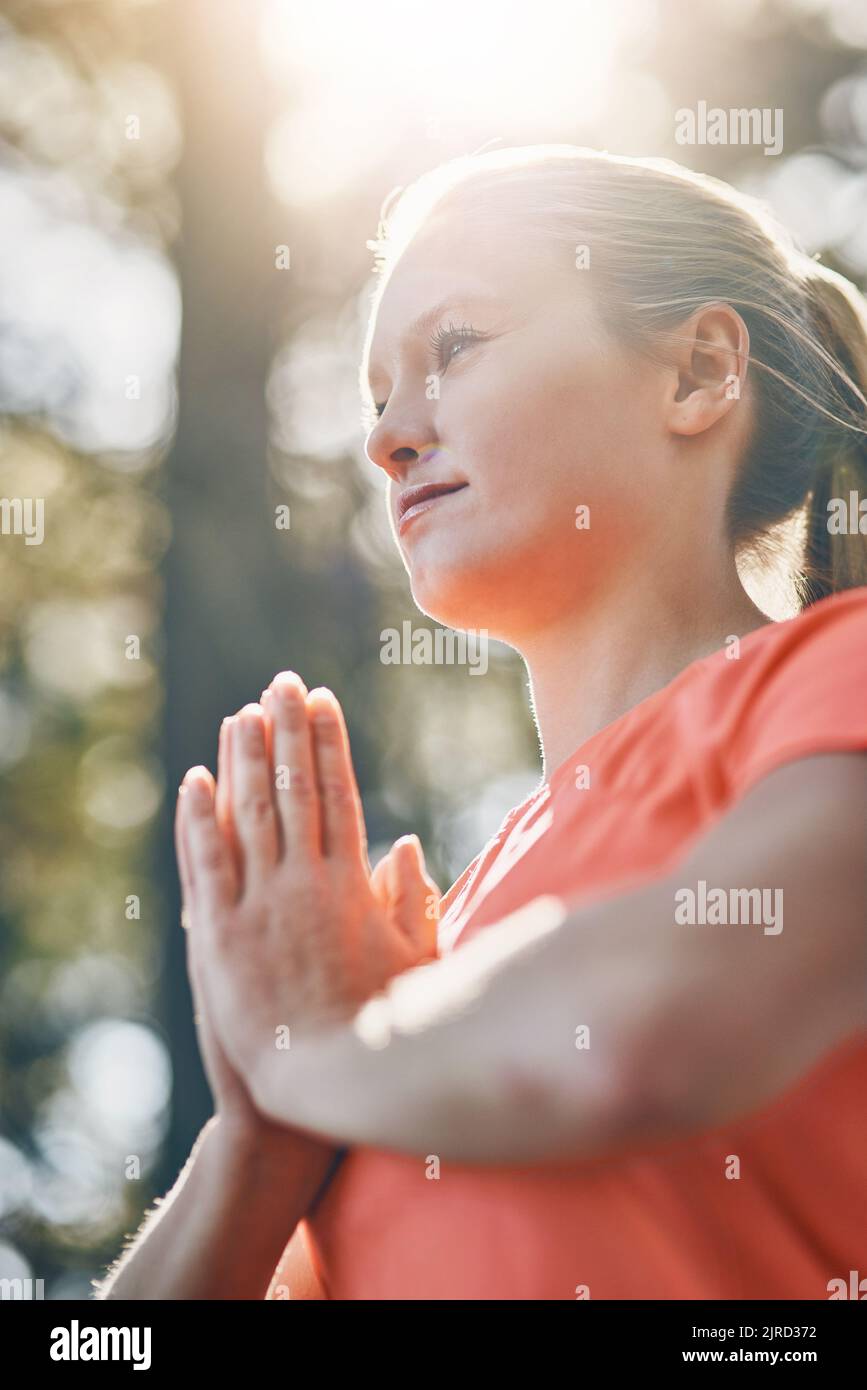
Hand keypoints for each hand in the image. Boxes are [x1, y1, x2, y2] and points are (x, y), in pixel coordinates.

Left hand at [176, 672, 439, 1117]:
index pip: (338, 793)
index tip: (323, 702)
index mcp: (352, 884)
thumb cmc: (382, 1030)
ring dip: (244, 758)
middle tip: (281, 682)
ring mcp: (260, 905)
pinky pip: (206, 863)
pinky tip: (195, 781)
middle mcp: (305, 881)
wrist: (325, 1086)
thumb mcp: (413, 959)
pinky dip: (198, 819)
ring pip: (249, 813)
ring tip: (240, 711)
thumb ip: (411, 898)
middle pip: (293, 789)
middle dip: (287, 731)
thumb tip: (403, 844)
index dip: (328, 744)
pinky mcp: (220, 935)